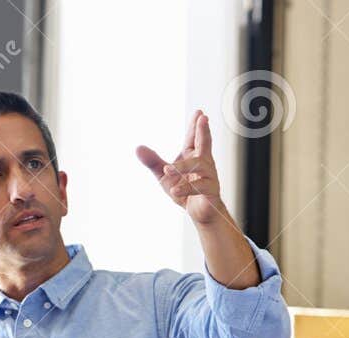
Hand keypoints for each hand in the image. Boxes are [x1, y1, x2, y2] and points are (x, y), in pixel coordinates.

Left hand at [136, 110, 225, 226]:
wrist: (199, 213)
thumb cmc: (183, 191)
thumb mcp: (164, 176)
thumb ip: (153, 162)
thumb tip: (138, 148)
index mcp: (194, 156)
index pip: (193, 139)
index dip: (196, 127)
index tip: (199, 113)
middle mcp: (204, 163)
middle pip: (204, 144)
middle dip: (203, 132)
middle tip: (203, 118)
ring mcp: (209, 176)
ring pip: (198, 166)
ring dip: (182, 167)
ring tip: (167, 170)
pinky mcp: (210, 191)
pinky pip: (199, 187)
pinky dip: (186, 188)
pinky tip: (174, 191)